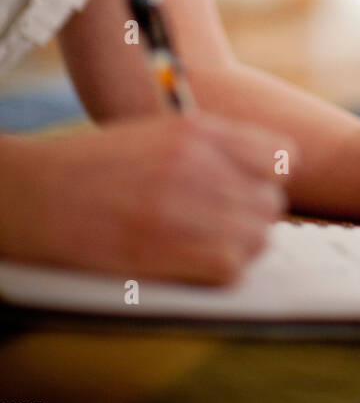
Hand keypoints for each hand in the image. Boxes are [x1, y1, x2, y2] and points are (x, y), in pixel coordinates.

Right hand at [0, 113, 294, 284]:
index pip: (281, 156)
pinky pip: (230, 267)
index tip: (253, 192)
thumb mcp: (158, 134)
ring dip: (240, 248)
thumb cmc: (93, 167)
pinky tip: (193, 265)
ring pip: (257, 238)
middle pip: (271, 203)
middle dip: (254, 219)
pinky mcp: (163, 247)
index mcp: (198, 129)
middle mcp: (198, 162)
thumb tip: (261, 173)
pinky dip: (220, 272)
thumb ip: (211, 147)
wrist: (34, 192)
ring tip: (207, 246)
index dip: (270, 181)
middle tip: (224, 227)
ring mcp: (182, 204)